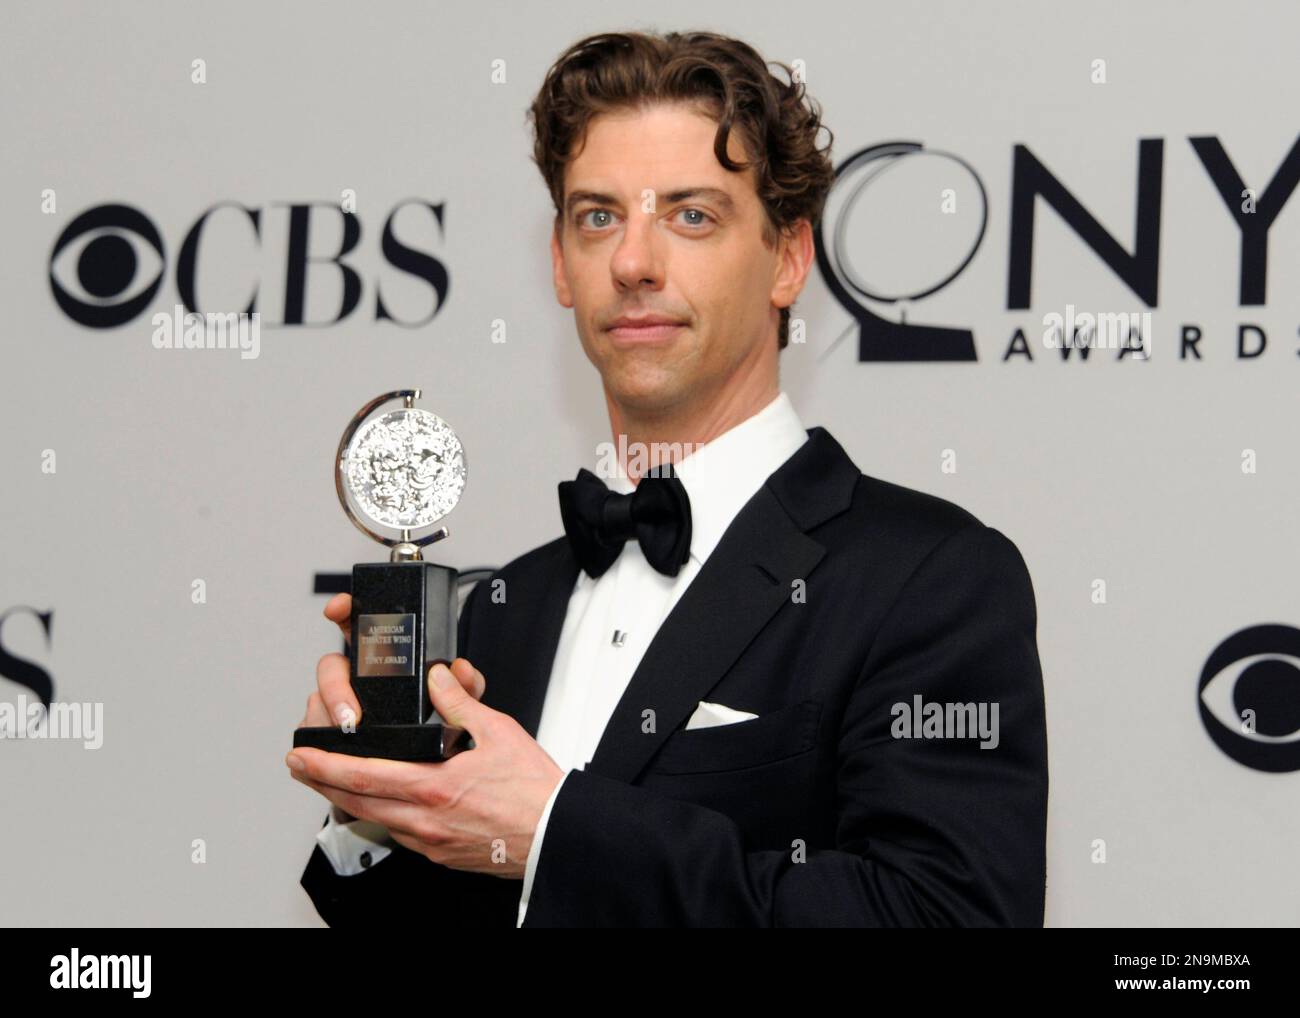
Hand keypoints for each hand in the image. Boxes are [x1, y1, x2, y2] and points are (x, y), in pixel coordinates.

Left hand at [287, 653, 563, 878]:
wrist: (556, 833)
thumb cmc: (534, 791)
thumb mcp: (499, 732)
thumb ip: (461, 703)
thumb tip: (439, 680)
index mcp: (434, 787)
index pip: (364, 775)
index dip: (326, 766)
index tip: (302, 755)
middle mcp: (425, 820)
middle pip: (357, 803)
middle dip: (322, 783)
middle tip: (300, 767)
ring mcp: (430, 841)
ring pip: (375, 820)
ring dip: (348, 800)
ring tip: (334, 782)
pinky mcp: (440, 853)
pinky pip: (399, 834)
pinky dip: (381, 816)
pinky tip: (383, 803)